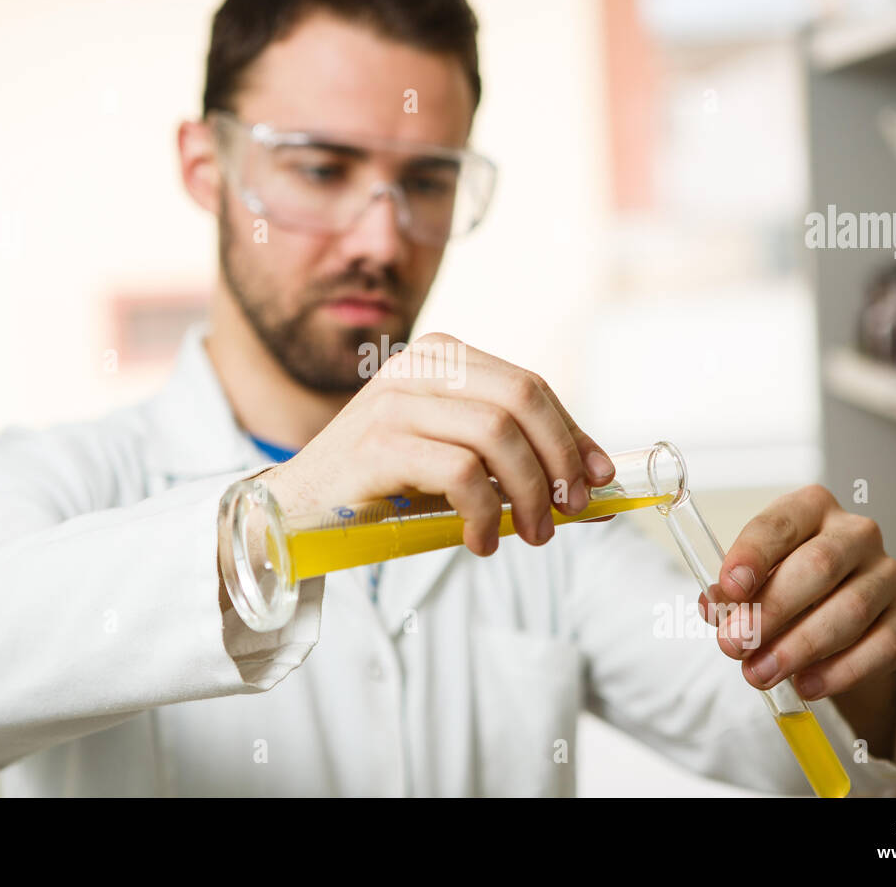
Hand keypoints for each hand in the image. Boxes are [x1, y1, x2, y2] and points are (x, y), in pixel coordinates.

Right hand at [256, 333, 615, 555]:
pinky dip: (485, 514)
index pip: (528, 385)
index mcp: (440, 356)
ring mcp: (394, 400)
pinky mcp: (377, 443)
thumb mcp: (453, 463)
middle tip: (569, 512)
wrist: (295, 513)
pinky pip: (460, 473)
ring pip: (497, 435)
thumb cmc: (382, 489)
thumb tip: (596, 488)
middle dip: (559, 459)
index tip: (601, 478)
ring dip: (528, 494)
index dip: (572, 432)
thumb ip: (513, 463)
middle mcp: (417, 365)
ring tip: (528, 535)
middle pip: (522, 398)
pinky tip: (480, 540)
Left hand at [702, 485, 895, 708]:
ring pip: (850, 610)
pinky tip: (806, 685)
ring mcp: (887, 574)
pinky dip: (840, 671)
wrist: (838, 610)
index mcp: (811, 508)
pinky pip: (881, 646)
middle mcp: (856, 533)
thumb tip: (713, 607)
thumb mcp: (754, 577)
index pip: (780, 524)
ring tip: (759, 673)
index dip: (752, 555)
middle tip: (735, 644)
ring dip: (799, 647)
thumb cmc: (787, 581)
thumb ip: (731, 591)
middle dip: (772, 610)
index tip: (728, 589)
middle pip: (819, 566)